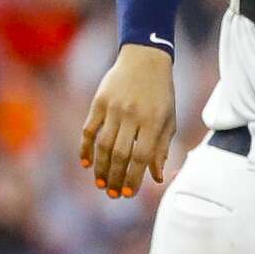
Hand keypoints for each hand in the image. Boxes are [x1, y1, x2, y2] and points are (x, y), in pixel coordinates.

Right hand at [80, 44, 176, 197]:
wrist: (145, 59)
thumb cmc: (161, 94)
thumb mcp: (169, 119)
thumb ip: (162, 148)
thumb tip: (156, 177)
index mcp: (154, 121)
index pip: (141, 156)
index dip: (134, 178)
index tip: (129, 193)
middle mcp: (133, 115)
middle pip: (120, 154)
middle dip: (115, 178)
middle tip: (113, 194)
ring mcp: (114, 108)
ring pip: (103, 145)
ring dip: (100, 168)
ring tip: (101, 184)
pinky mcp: (99, 102)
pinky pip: (89, 129)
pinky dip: (85, 148)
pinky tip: (86, 163)